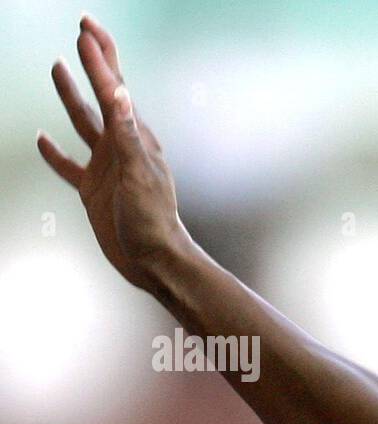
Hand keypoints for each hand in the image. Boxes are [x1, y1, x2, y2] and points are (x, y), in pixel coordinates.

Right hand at [37, 13, 186, 289]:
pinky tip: (42, 140)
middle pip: (101, 95)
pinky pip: (69, 166)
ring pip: (82, 122)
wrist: (155, 261)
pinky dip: (54, 152)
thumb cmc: (152, 221)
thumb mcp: (138, 173)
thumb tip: (118, 91)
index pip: (113, 87)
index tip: (84, 27)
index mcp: (134, 138)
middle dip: (91, 62)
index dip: (99, 56)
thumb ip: (126, 132)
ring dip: (71, 95)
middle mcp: (121, 147)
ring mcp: (106, 167)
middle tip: (81, 32)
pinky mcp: (94, 190)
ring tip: (57, 67)